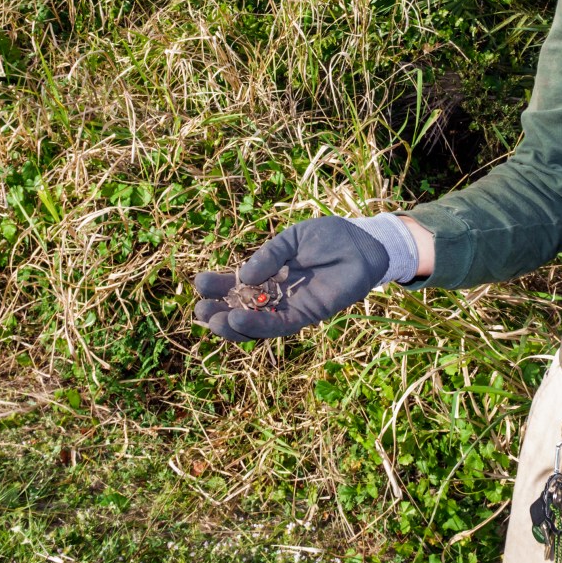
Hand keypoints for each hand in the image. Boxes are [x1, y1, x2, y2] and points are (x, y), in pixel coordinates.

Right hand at [193, 217, 389, 340]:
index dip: (218, 286)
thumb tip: (243, 276)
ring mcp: (289, 305)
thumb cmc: (329, 237)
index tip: (200, 284)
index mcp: (268, 271)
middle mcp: (275, 292)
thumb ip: (270, 255)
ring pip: (256, 322)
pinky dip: (257, 325)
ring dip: (233, 325)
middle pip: (241, 307)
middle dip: (219, 310)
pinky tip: (238, 321)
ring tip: (212, 321)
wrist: (362, 244)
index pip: (237, 283)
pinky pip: (278, 325)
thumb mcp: (292, 239)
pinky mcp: (306, 315)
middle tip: (200, 310)